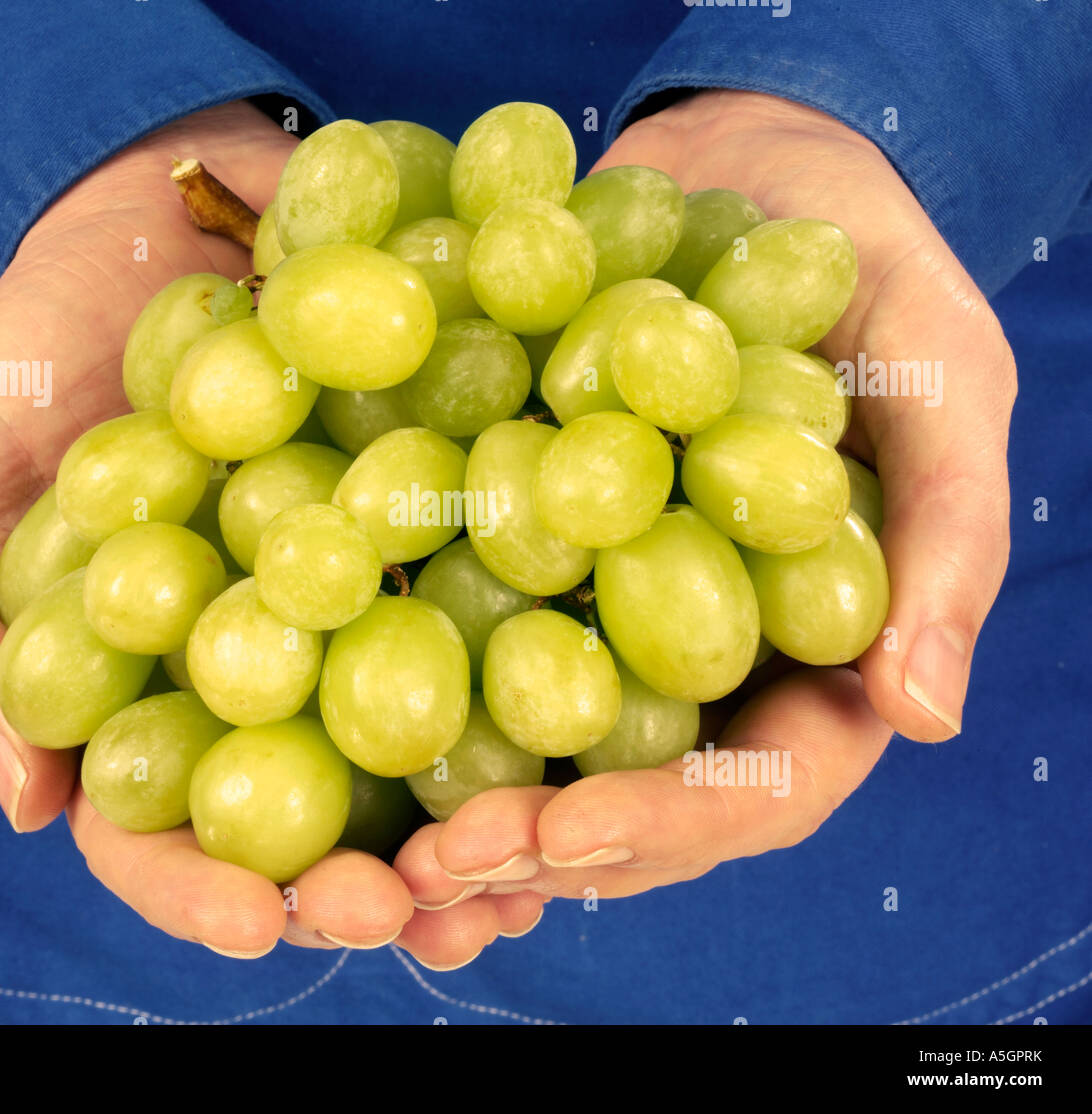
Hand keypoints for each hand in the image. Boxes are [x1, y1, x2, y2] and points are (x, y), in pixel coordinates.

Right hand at [0, 102, 547, 961]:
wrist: (171, 201)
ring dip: (475, 823)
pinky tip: (591, 733)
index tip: (271, 920)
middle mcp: (270, 662)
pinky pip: (497, 617)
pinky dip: (539, 679)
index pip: (164, 825)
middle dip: (368, 881)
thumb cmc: (43, 337)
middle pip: (316, 815)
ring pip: (422, 747)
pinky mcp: (446, 526)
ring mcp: (367, 600)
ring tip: (528, 874)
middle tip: (427, 913)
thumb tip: (36, 803)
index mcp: (151, 680)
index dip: (208, 889)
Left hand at [396, 90, 1015, 944]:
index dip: (669, 822)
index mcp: (810, 653)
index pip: (759, 785)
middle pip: (625, 792)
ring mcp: (598, 605)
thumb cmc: (868, 272)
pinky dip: (397, 665)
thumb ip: (945, 534)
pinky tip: (315, 689)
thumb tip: (925, 713)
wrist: (743, 169)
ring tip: (360, 844)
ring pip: (532, 738)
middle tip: (433, 869)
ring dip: (450, 800)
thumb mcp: (941, 378)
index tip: (565, 834)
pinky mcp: (515, 540)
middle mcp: (698, 656)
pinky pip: (458, 616)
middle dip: (532, 842)